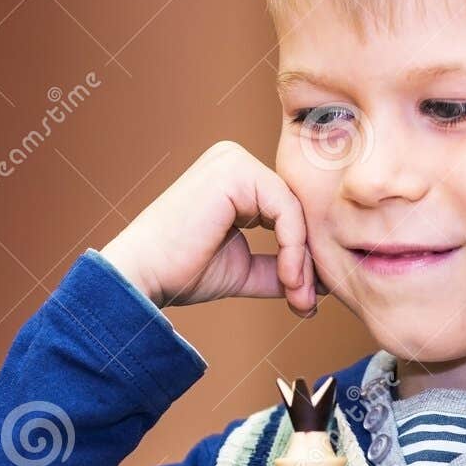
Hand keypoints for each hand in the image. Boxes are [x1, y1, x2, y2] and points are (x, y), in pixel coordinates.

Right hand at [100, 141, 317, 316]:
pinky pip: (286, 210)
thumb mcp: (243, 269)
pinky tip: (288, 279)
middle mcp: (235, 162)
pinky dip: (293, 248)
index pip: (288, 213)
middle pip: (295, 210)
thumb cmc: (181, 272)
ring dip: (301, 261)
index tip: (303, 301)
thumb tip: (323, 281)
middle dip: (305, 261)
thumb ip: (279, 268)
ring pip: (295, 212)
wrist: (142, 276)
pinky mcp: (235, 171)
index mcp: (235, 180)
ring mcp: (234, 162)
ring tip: (297, 298)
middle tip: (305, 304)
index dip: (300, 258)